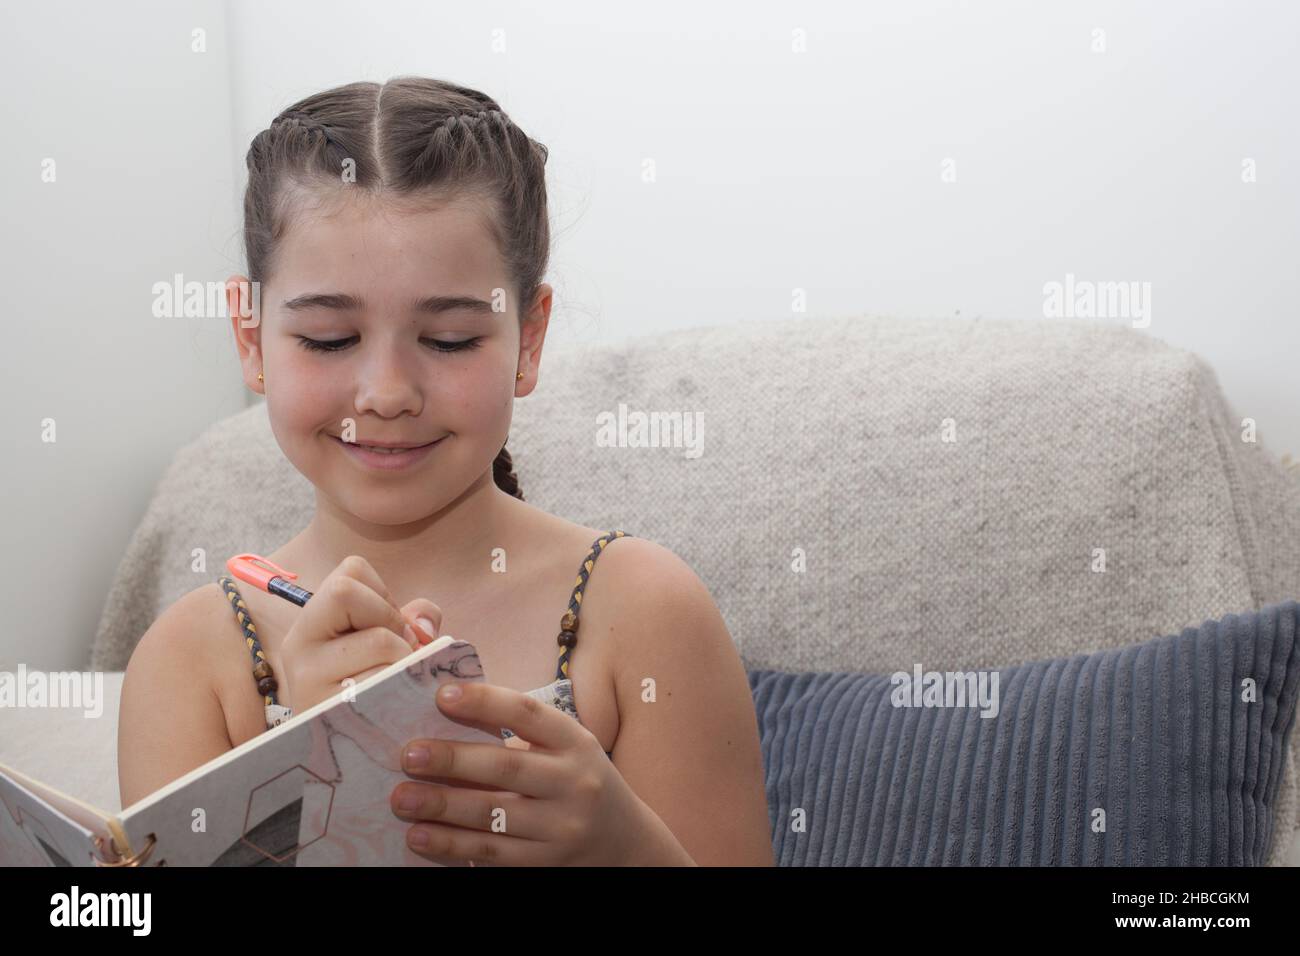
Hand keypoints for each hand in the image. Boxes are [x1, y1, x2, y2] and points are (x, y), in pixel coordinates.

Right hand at [279, 555, 442, 713]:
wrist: (354, 771)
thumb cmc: (376, 696)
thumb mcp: (385, 646)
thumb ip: (409, 618)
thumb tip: (423, 626)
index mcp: (310, 626)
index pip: (349, 572)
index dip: (382, 594)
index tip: (385, 626)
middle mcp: (298, 649)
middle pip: (346, 592)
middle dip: (388, 620)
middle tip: (393, 654)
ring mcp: (308, 684)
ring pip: (379, 640)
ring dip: (404, 661)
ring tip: (396, 684)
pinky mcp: (330, 717)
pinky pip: (388, 684)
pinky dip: (406, 691)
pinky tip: (397, 706)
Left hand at [390, 681, 671, 865]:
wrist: (624, 844)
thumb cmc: (578, 782)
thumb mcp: (564, 750)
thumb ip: (519, 732)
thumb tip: (447, 710)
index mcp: (575, 743)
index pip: (528, 714)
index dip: (485, 701)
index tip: (443, 695)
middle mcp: (574, 783)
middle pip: (506, 767)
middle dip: (452, 760)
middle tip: (408, 755)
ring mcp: (561, 828)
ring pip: (493, 816)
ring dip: (441, 806)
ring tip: (401, 798)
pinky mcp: (545, 864)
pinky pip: (490, 854)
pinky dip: (451, 846)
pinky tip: (420, 836)